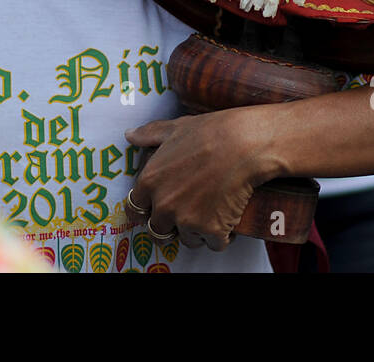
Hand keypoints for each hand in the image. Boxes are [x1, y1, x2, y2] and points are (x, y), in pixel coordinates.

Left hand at [123, 109, 270, 251]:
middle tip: (189, 212)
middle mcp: (163, 205)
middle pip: (158, 231)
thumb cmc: (210, 132)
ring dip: (197, 231)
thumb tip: (130, 134)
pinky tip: (228, 219)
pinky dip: (222, 236)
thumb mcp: (174, 128)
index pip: (134, 210)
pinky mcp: (211, 230)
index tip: (157, 208)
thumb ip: (149, 134)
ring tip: (212, 211)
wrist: (243, 144)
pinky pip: (214, 244)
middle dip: (171, 225)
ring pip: (187, 239)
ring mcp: (186, 220)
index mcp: (149, 181)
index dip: (147, 210)